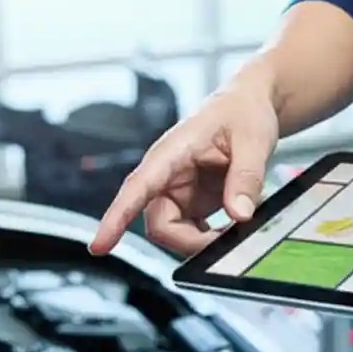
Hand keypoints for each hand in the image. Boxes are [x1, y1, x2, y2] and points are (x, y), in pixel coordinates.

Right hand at [88, 78, 279, 257]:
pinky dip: (210, 238)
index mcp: (172, 152)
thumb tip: (240, 214)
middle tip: (226, 241)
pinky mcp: (194, 202)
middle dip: (189, 242)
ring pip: (174, 233)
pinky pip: (191, 232)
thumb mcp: (253, 141)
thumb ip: (245, 178)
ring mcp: (180, 191)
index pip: (137, 188)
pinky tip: (232, 226)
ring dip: (201, 242)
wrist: (252, 105)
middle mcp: (168, 175)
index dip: (116, 219)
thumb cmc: (243, 111)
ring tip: (236, 228)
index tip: (99, 246)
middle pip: (159, 225)